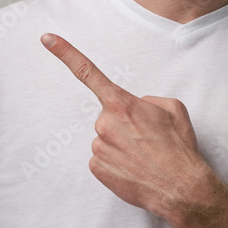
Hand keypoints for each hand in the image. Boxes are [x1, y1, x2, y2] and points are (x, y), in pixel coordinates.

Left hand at [40, 32, 210, 217]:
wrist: (181, 188)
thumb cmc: (178, 147)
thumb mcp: (172, 109)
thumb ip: (147, 100)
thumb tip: (136, 106)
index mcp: (122, 104)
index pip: (88, 72)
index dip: (65, 53)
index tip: (47, 38)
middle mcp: (105, 123)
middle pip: (108, 117)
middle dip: (124, 125)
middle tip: (146, 140)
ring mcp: (98, 147)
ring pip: (105, 139)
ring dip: (121, 145)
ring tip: (144, 156)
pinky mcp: (96, 168)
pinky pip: (102, 159)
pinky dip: (116, 163)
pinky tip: (133, 169)